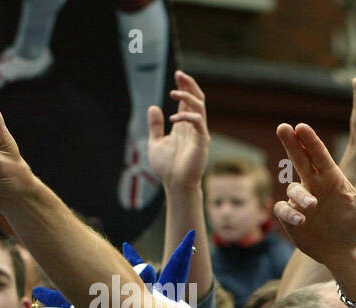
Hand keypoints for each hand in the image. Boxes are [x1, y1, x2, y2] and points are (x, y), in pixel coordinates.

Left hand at [147, 70, 209, 189]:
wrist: (175, 184)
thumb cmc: (167, 167)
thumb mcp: (156, 141)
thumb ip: (155, 126)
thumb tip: (154, 107)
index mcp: (184, 126)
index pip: (188, 101)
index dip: (184, 87)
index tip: (178, 75)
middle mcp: (194, 127)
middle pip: (197, 100)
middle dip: (190, 85)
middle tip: (180, 74)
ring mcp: (199, 133)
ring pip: (200, 107)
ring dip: (188, 97)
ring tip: (174, 92)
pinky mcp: (202, 141)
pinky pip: (198, 122)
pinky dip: (186, 116)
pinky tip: (173, 118)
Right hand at [273, 123, 355, 263]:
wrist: (344, 252)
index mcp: (331, 177)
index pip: (319, 155)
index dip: (310, 141)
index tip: (301, 127)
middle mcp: (313, 184)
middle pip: (299, 160)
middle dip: (291, 144)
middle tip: (283, 128)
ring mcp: (300, 200)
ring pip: (293, 189)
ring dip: (300, 195)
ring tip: (312, 205)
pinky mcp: (291, 217)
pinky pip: (283, 209)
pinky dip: (289, 212)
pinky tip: (300, 219)